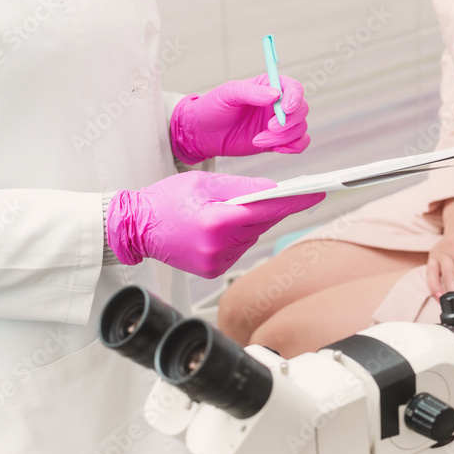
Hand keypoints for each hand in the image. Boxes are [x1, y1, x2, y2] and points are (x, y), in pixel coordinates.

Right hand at [107, 171, 322, 278]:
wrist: (135, 227)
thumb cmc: (165, 200)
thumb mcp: (203, 182)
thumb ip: (241, 187)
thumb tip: (273, 190)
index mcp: (216, 220)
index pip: (267, 209)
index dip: (295, 201)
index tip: (318, 193)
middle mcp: (218, 245)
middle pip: (261, 223)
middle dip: (263, 208)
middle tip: (259, 195)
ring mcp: (215, 262)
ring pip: (250, 237)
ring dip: (246, 224)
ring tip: (221, 213)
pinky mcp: (212, 271)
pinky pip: (237, 249)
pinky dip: (235, 237)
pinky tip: (215, 229)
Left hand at [170, 74, 309, 163]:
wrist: (203, 134)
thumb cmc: (213, 108)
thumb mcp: (228, 94)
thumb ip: (251, 93)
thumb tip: (275, 95)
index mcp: (269, 87)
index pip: (294, 88)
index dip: (295, 98)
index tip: (285, 109)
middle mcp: (278, 104)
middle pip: (301, 110)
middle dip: (289, 121)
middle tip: (269, 127)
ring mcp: (279, 124)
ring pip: (300, 129)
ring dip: (283, 137)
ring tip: (258, 140)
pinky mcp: (277, 141)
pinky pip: (298, 144)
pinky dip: (293, 148)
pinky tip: (275, 149)